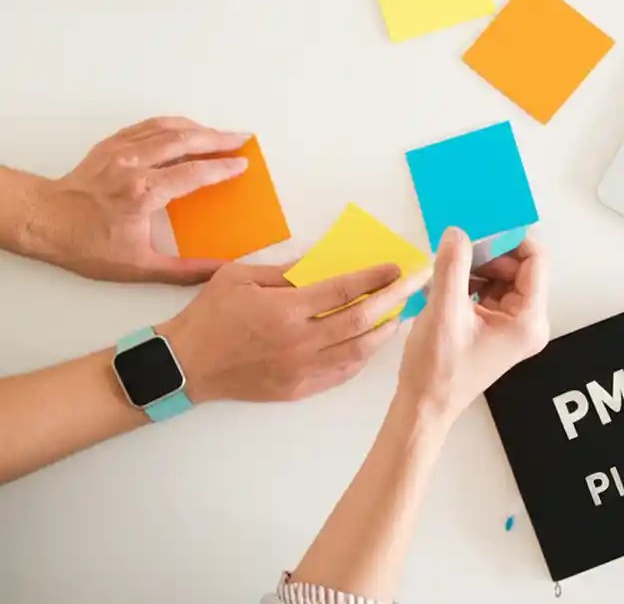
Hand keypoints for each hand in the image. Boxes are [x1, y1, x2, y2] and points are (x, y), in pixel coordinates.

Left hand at [27, 116, 251, 283]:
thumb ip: (185, 270)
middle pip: (185, 141)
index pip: (194, 173)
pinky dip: (171, 125)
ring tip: (219, 134)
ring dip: (198, 129)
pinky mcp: (110, 145)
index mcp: (144, 193)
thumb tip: (220, 270)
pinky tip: (184, 130)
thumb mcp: (139, 267)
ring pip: (167, 128)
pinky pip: (147, 127)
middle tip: (242, 140)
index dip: (223, 168)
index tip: (243, 166)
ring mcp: (121, 151)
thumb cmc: (87, 245)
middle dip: (218, 138)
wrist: (43, 222)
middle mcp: (134, 165)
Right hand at [156, 262, 432, 403]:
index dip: (375, 277)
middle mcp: (299, 341)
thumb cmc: (209, 316)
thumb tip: (321, 259)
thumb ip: (284, 270)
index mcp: (285, 310)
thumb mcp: (240, 277)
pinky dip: (362, 357)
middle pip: (361, 320)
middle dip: (392, 299)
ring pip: (358, 351)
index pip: (344, 290)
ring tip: (399, 315)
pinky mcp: (298, 388)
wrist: (185, 365)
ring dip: (384, 332)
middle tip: (413, 286)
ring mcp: (300, 369)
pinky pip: (342, 373)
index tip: (397, 268)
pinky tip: (371, 343)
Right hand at [400, 228, 549, 420]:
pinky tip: (448, 286)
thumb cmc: (437, 368)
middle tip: (456, 252)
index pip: (536, 261)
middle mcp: (530, 323)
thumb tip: (458, 232)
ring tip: (448, 272)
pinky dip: (472, 282)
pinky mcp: (498, 329)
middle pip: (521, 267)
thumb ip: (453, 265)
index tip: (479, 231)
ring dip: (478, 267)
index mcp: (529, 320)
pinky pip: (492, 291)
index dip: (510, 239)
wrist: (425, 405)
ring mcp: (515, 327)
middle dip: (489, 254)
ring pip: (504, 277)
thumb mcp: (444, 310)